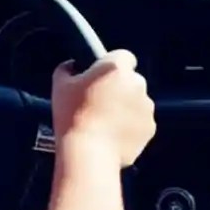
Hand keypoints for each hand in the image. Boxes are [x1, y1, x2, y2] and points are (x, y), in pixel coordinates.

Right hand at [51, 50, 155, 166]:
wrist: (88, 153)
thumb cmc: (72, 116)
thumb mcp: (60, 85)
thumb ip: (67, 68)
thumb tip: (71, 66)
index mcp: (116, 67)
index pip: (122, 55)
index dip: (111, 65)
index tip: (100, 77)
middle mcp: (137, 83)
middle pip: (131, 79)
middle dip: (119, 87)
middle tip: (98, 101)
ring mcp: (146, 106)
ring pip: (137, 101)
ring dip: (125, 107)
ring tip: (104, 122)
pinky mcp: (150, 127)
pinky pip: (141, 122)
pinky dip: (131, 126)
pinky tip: (112, 134)